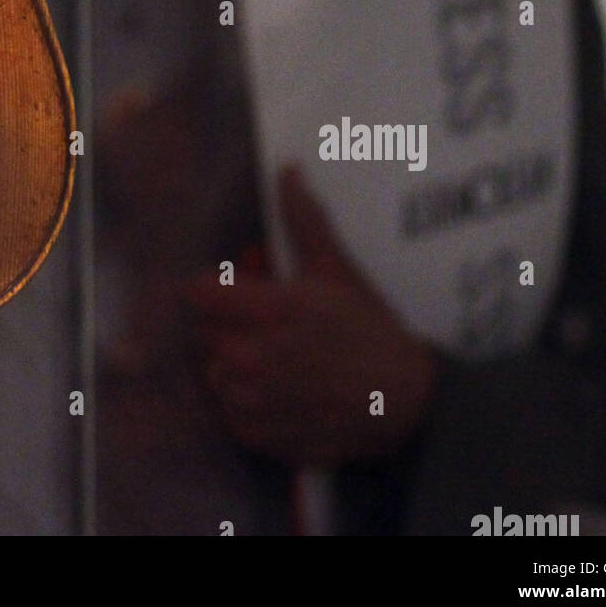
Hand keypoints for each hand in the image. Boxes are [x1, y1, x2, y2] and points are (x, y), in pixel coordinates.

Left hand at [187, 166, 439, 467]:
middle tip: (258, 324)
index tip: (232, 291)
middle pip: (201, 332)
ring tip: (267, 357)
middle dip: (223, 324)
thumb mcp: (337, 269)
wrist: (407, 401)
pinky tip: (273, 391)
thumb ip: (304, 220)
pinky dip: (242, 404)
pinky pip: (226, 413)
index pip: (198, 294)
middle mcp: (254, 355)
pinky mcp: (260, 434)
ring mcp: (255, 400)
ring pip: (211, 372)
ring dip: (229, 363)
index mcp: (271, 308)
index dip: (213, 290)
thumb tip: (287, 172)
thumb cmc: (371, 331)